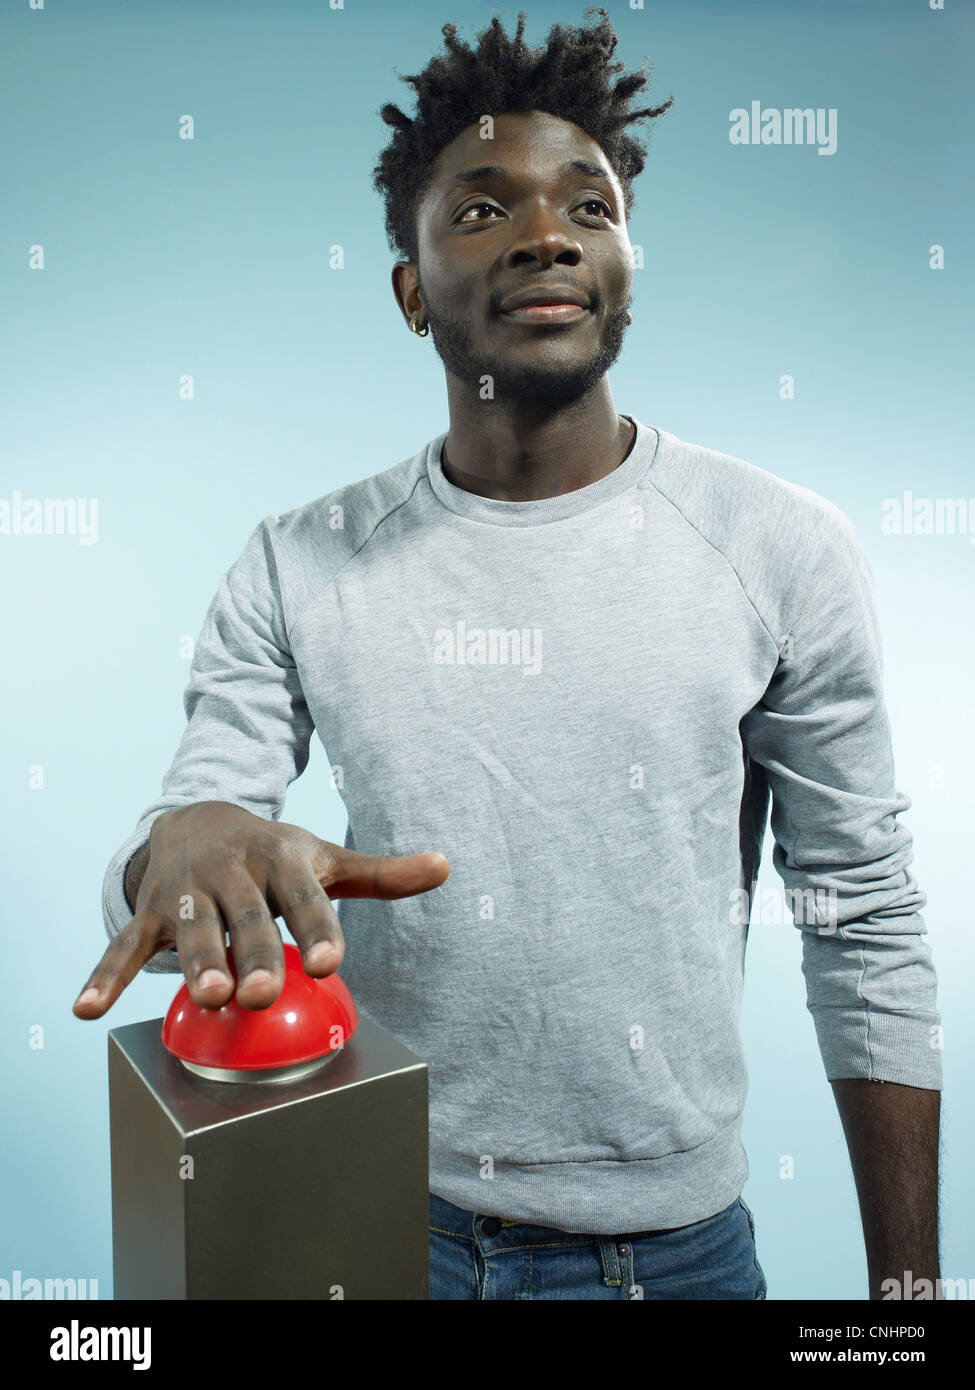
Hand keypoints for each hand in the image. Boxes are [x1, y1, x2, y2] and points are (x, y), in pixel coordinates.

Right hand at [74, 800, 448, 1017]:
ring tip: (206, 996)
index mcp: (282, 859)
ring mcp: (188, 893)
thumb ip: (381, 875)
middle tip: (259, 994)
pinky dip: (105, 976)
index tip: (330, 963)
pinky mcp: (150, 912)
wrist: (198, 816)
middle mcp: (234, 873)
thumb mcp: (324, 859)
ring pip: (189, 932)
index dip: (317, 930)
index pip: (306, 898)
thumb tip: (445, 865)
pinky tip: (89, 1010)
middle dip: (252, 955)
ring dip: (195, 963)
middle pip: (246, 919)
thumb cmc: (274, 853)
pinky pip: (124, 945)